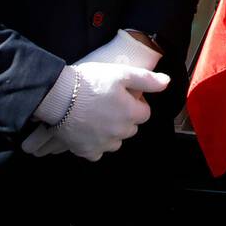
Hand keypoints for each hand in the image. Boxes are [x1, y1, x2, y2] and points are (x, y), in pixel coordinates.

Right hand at [23, 30, 163, 155]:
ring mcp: (103, 144)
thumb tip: (167, 82)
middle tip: (108, 104)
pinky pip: (97, 152)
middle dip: (124, 118)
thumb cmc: (90, 82)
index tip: (122, 95)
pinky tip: (87, 131)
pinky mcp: (86, 151)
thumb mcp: (121, 73)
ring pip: (115, 141)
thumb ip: (146, 79)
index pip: (144, 113)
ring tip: (97, 117)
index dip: (135, 102)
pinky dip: (95, 144)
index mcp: (131, 114)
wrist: (58, 97)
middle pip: (130, 128)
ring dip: (111, 132)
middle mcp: (120, 132)